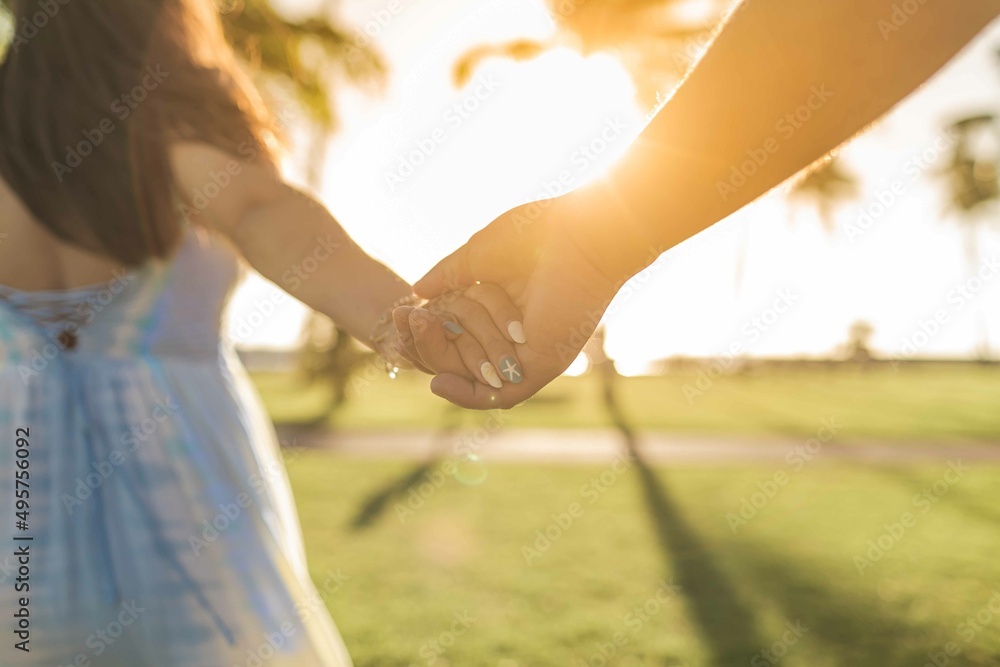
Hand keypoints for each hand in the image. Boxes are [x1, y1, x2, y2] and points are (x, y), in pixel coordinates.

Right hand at [410, 195, 629, 408]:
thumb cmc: (537, 234)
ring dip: (442, 365)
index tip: (398, 318)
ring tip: (416, 342)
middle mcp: (518, 336)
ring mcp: (531, 353)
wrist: (581, 234)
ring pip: (477, 379)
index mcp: (506, 310)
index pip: (460, 333)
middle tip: (401, 330)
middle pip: (463, 359)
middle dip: (429, 348)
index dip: (428, 331)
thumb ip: (449, 275)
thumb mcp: (478, 255)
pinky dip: (468, 395)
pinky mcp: (543, 366)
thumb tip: (416, 291)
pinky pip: (503, 396)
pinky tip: (438, 380)